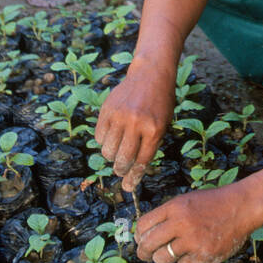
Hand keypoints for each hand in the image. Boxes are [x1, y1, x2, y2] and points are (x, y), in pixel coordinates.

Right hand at [95, 56, 173, 190]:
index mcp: (154, 129)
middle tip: (120, 170)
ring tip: (117, 151)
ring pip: (107, 150)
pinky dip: (103, 141)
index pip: (141, 161)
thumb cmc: (160, 104)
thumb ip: (149, 146)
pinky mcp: (107, 109)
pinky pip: (99, 136)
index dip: (133, 177)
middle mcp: (136, 123)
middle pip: (122, 159)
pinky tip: (112, 136)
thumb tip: (132, 172)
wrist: (150, 75)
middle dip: (120, 170)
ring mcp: (120, 115)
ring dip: (111, 156)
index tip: (128, 187)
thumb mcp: (163, 125)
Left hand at [135, 185, 260, 262]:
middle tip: (145, 255)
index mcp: (174, 207)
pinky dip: (185, 262)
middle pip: (148, 244)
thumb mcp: (186, 201)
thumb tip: (143, 235)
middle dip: (143, 252)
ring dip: (163, 259)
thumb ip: (167, 215)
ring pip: (162, 258)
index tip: (141, 241)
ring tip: (170, 254)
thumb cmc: (212, 204)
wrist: (242, 206)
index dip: (139, 236)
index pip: (143, 225)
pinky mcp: (205, 255)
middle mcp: (181, 223)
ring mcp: (193, 241)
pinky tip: (193, 253)